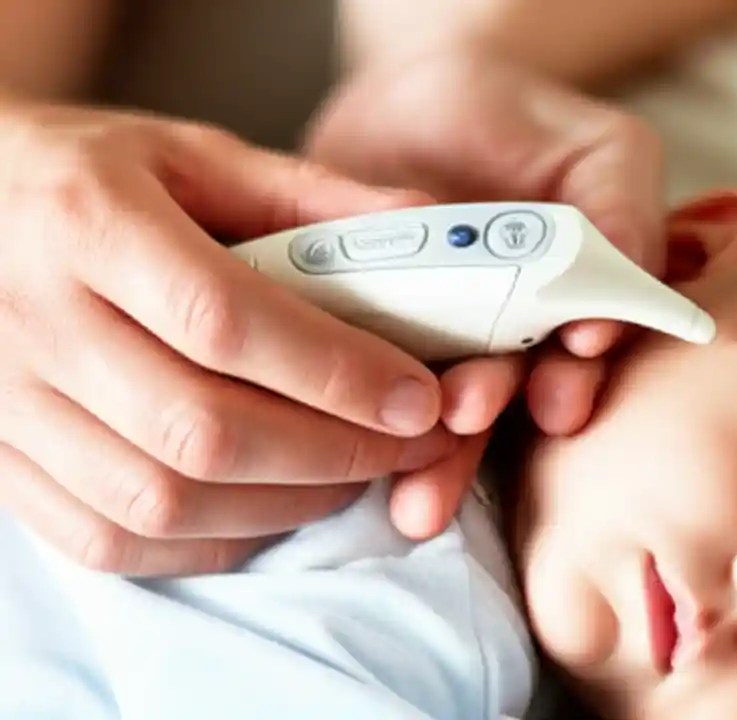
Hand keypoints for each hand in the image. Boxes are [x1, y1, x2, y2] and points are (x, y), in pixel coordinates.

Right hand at [0, 99, 460, 574]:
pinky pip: (108, 539)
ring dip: (284, 504)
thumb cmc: (95, 176)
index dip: (335, 371)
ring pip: (157, 499)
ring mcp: (3, 401)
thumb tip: (433, 228)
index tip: (419, 395)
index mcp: (88, 219)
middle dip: (332, 451)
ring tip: (354, 474)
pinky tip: (271, 506)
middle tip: (410, 442)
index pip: (223, 319)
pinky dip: (210, 540)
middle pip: (198, 429)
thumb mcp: (196, 154)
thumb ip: (313, 197)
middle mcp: (31, 316)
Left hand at [306, 49, 666, 537]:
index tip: (568, 374)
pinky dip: (355, 425)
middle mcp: (516, 349)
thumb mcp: (600, 148)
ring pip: (435, 418)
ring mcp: (439, 355)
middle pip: (504, 402)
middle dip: (491, 416)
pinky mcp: (366, 350)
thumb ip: (626, 209)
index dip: (577, 371)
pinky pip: (362, 391)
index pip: (585, 358)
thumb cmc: (520, 121)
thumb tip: (620, 303)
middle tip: (471, 410)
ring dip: (431, 453)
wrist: (408, 107)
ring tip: (411, 484)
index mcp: (578, 313)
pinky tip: (346, 456)